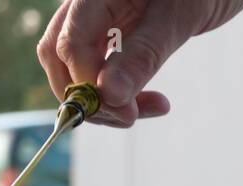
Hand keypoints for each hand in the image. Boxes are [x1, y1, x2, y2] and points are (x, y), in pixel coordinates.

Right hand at [37, 0, 242, 126]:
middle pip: (61, 58)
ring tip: (149, 109)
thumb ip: (144, 53)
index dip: (87, 84)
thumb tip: (109, 94)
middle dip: (90, 97)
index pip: (68, 43)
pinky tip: (149, 100)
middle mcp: (89, 4)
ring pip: (77, 69)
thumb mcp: (182, 15)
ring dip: (105, 101)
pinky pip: (100, 70)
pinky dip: (119, 92)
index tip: (124, 110)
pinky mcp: (114, 35)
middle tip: (131, 117)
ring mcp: (99, 19)